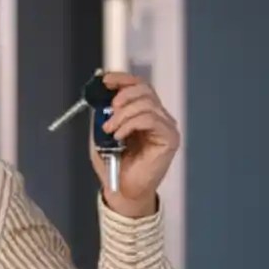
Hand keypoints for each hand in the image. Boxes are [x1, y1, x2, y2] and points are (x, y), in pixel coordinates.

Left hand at [88, 71, 179, 216]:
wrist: (122, 190)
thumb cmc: (113, 164)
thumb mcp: (100, 133)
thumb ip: (102, 113)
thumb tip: (98, 93)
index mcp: (142, 111)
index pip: (138, 85)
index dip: (122, 79)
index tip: (105, 80)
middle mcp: (157, 116)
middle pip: (144, 89)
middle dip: (122, 96)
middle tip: (109, 110)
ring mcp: (165, 126)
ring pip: (146, 103)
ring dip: (123, 114)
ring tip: (110, 130)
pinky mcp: (169, 138)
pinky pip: (150, 119)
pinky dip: (131, 123)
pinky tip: (120, 135)